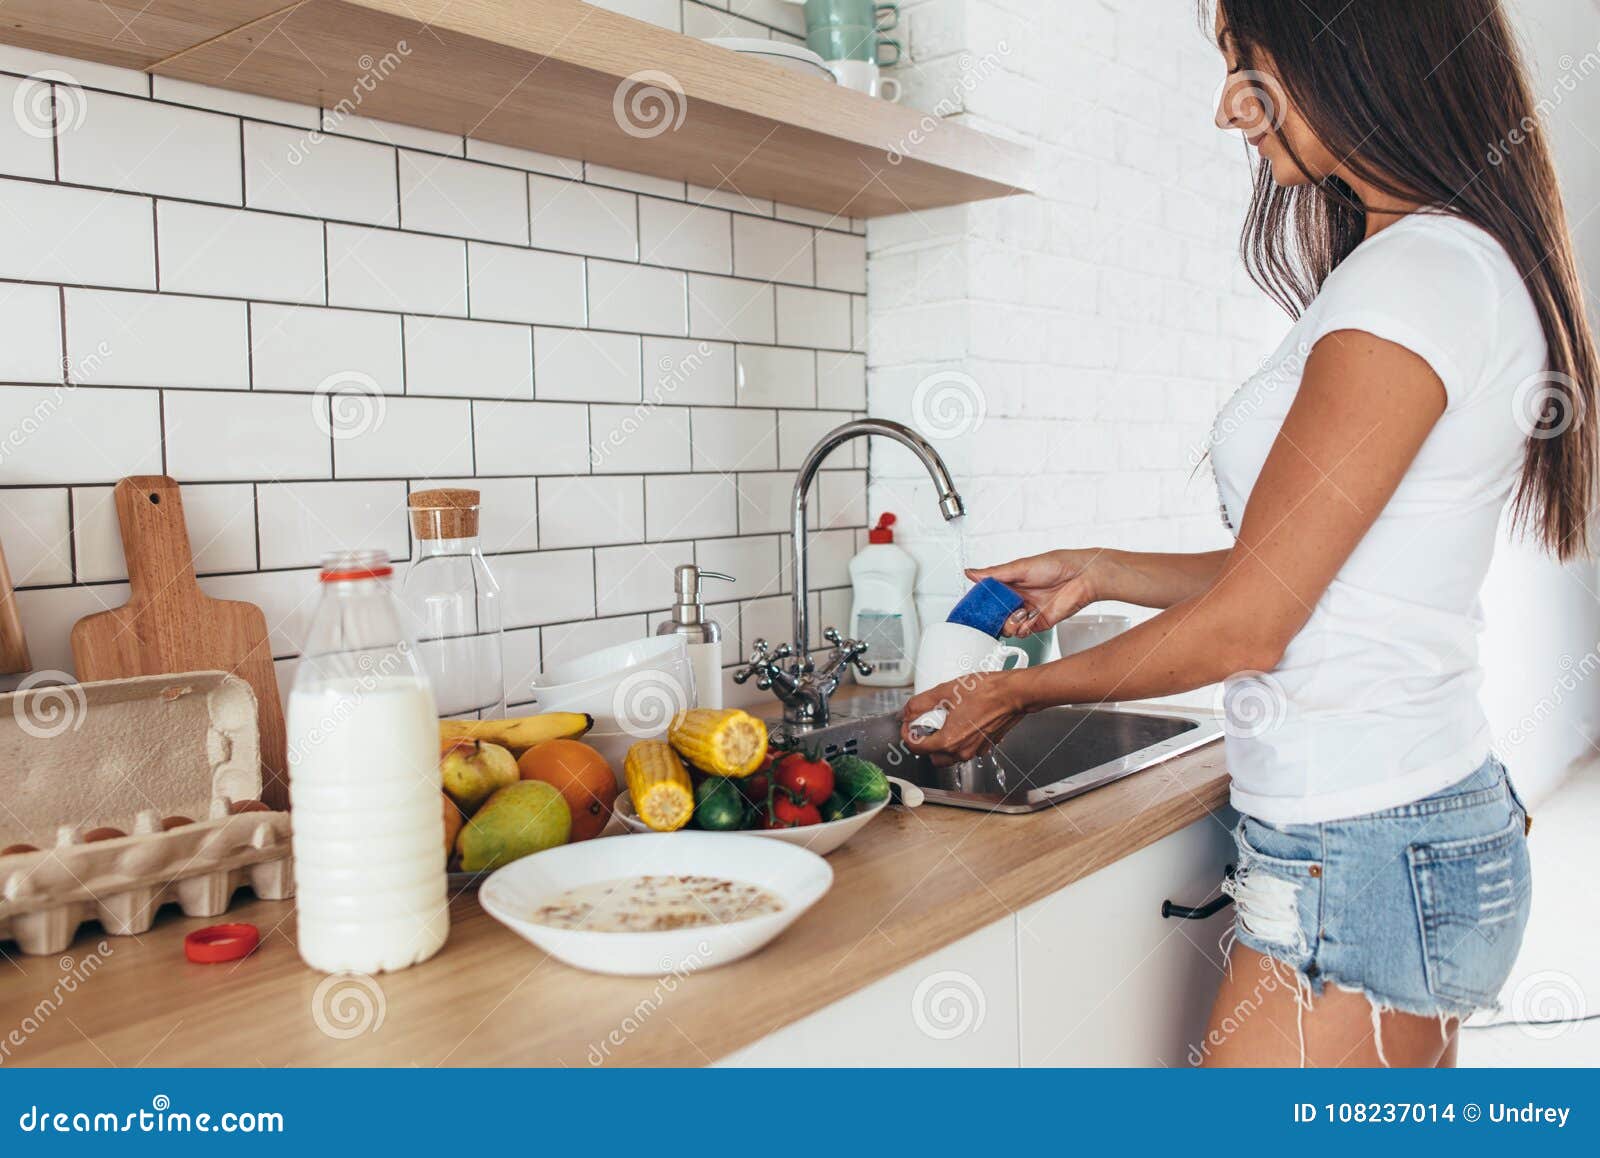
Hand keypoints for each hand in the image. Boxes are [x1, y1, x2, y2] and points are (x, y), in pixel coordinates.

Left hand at [901, 670, 1030, 764]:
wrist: (1013, 693)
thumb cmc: (986, 692)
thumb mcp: (944, 691)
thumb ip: (920, 703)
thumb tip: (908, 711)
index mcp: (948, 741)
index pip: (915, 747)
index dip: (907, 733)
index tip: (908, 724)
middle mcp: (961, 751)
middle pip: (932, 756)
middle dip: (924, 742)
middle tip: (924, 724)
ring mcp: (975, 750)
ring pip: (949, 756)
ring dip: (941, 743)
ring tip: (944, 720)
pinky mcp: (985, 745)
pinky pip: (965, 749)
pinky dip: (959, 740)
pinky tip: (961, 721)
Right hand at [967, 549, 1114, 636]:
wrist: (1083, 577)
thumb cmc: (1057, 564)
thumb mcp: (1020, 566)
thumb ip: (995, 573)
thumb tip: (971, 572)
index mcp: (1012, 582)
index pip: (990, 596)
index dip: (982, 603)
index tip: (976, 606)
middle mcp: (1019, 597)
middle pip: (997, 614)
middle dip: (994, 617)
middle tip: (996, 614)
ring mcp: (1028, 611)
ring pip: (1008, 626)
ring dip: (1008, 623)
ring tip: (1017, 613)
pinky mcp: (1039, 622)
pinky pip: (1023, 631)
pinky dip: (1022, 628)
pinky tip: (1027, 618)